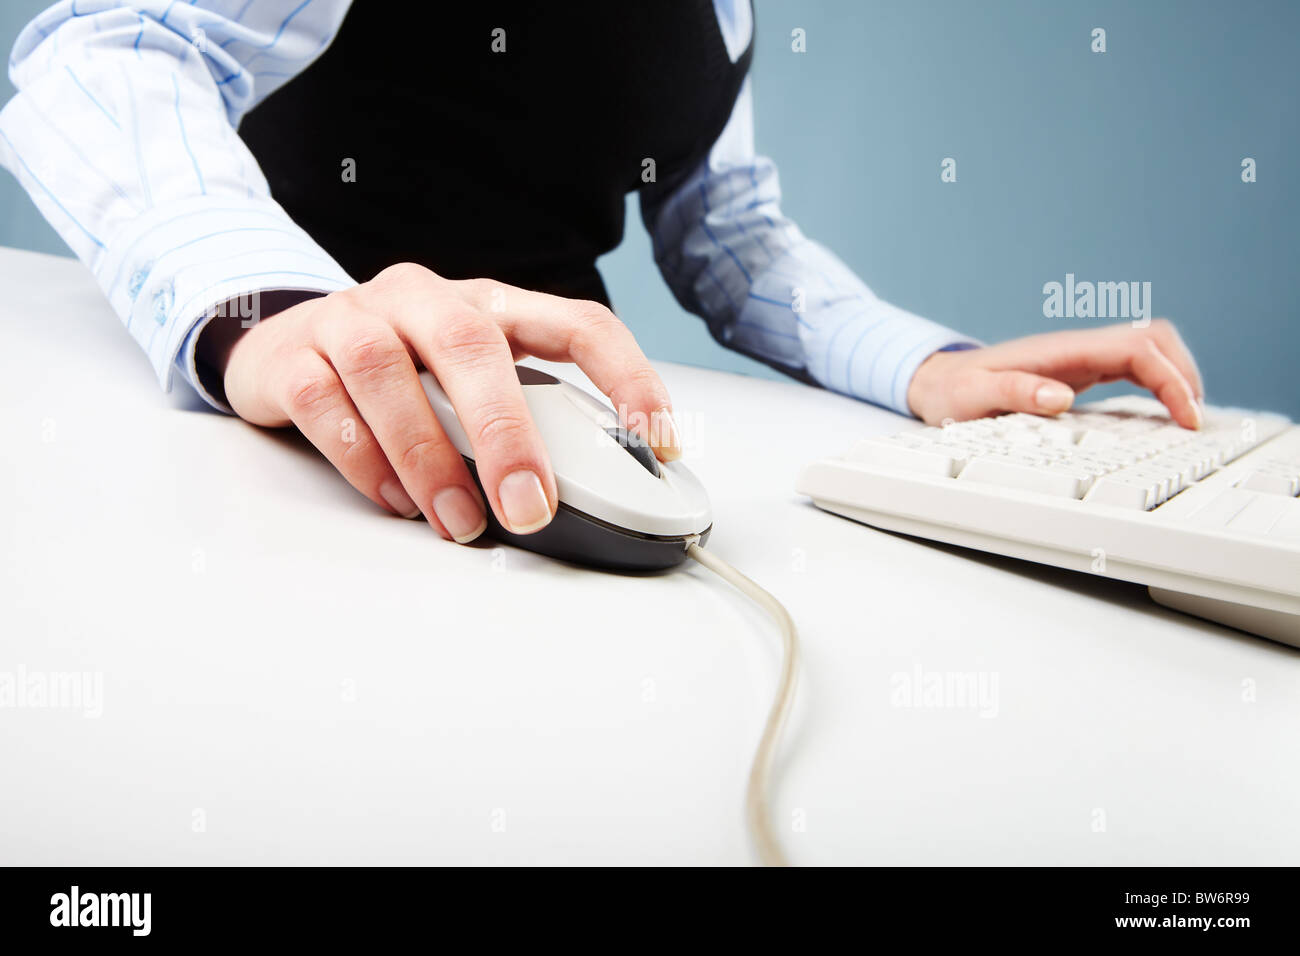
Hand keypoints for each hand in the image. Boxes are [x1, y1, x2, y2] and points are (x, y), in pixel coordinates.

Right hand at [209, 263, 680, 542]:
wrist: (280, 346)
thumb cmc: (397, 372)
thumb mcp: (468, 383)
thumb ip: (520, 420)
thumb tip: (576, 497)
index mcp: (489, 304)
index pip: (577, 323)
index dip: (628, 377)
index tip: (663, 442)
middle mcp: (424, 299)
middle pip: (473, 344)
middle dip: (507, 433)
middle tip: (531, 508)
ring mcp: (353, 319)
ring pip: (388, 372)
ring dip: (428, 456)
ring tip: (457, 520)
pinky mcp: (292, 355)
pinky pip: (324, 402)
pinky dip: (364, 459)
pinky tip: (395, 501)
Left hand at [906, 320, 1204, 429]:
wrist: (935, 381)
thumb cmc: (952, 390)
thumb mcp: (974, 396)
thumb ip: (1015, 393)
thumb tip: (1061, 397)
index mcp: (1061, 352)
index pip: (1138, 348)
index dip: (1171, 378)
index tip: (1186, 416)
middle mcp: (1076, 350)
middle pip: (1153, 340)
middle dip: (1184, 374)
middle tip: (1194, 422)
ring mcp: (1079, 360)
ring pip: (1147, 352)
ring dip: (1174, 379)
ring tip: (1186, 421)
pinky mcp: (1078, 373)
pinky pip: (1131, 370)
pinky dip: (1155, 388)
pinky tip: (1158, 417)